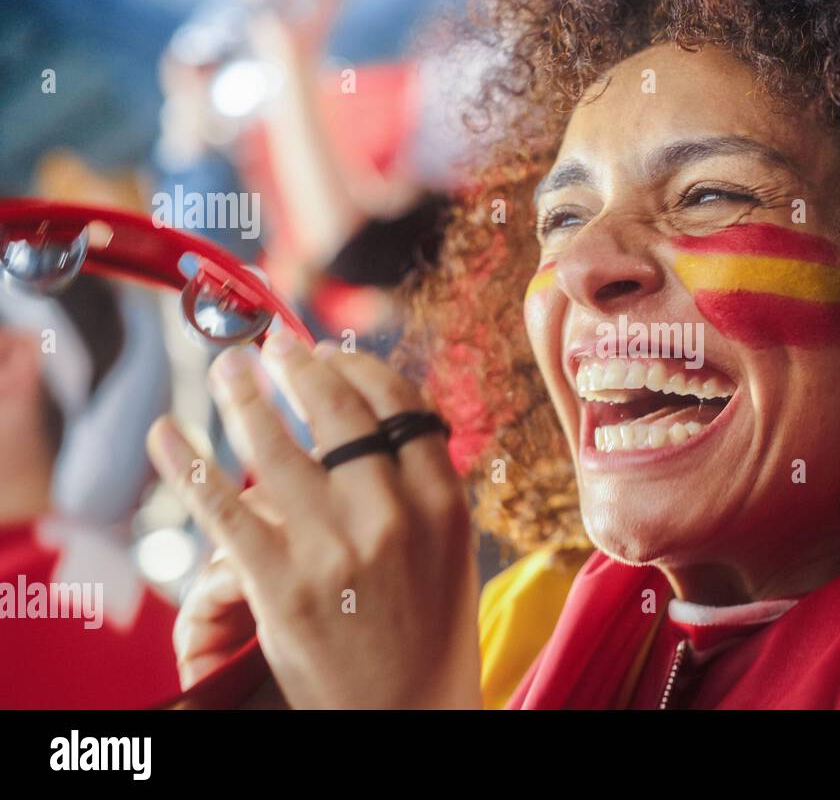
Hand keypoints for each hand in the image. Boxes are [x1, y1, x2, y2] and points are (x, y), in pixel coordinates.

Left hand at [148, 333, 480, 707]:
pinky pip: (223, 506)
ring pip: (275, 444)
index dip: (360, 367)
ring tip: (227, 369)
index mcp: (443, 503)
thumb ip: (423, 489)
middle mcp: (392, 516)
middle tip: (274, 346)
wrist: (406, 715)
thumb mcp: (451, 553)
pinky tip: (166, 432)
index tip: (333, 353)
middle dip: (299, 364)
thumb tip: (378, 425)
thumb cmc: (430, 635)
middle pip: (338, 410)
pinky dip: (185, 463)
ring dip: (242, 393)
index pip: (400, 405)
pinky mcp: (276, 583)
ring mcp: (331, 548)